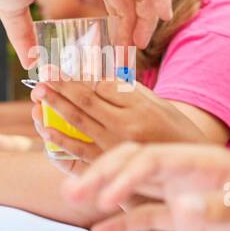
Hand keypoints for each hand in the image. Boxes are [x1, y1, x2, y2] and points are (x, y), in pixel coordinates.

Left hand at [30, 79, 209, 165]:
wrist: (191, 167)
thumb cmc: (175, 130)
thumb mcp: (159, 103)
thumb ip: (129, 90)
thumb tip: (98, 73)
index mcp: (140, 104)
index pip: (102, 83)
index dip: (79, 72)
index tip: (62, 62)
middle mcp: (126, 124)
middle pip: (86, 98)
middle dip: (61, 84)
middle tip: (43, 71)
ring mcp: (115, 145)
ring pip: (79, 120)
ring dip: (55, 105)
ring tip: (38, 91)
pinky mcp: (109, 165)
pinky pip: (79, 149)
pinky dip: (60, 139)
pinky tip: (44, 128)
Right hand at [61, 143, 229, 230]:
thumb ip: (225, 209)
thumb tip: (182, 209)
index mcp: (205, 160)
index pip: (153, 158)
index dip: (125, 175)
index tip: (105, 199)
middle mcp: (189, 172)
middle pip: (134, 162)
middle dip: (100, 173)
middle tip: (71, 192)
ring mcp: (186, 193)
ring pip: (134, 185)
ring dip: (103, 191)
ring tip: (71, 201)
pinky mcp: (188, 217)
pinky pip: (147, 216)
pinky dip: (122, 223)